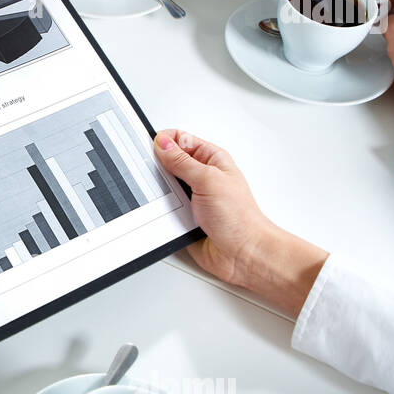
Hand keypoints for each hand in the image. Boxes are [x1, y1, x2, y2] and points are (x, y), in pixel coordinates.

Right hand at [153, 129, 327, 318]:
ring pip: (163, 187)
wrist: (242, 254)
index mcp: (211, 159)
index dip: (163, 140)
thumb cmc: (239, 219)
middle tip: (155, 174)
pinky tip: (165, 213)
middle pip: (168, 162)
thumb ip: (182, 161)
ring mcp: (191, 197)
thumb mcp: (208, 180)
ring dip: (159, 192)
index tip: (150, 148)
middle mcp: (201, 177)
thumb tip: (162, 143)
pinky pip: (163, 209)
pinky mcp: (183, 217)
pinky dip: (159, 211)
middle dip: (157, 167)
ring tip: (166, 197)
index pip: (181, 139)